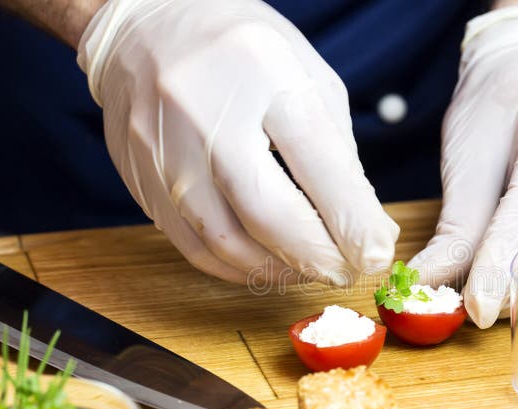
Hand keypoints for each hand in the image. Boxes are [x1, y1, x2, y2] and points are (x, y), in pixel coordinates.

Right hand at [78, 0, 398, 284]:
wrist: (142, 23)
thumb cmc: (240, 49)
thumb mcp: (306, 74)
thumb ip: (335, 149)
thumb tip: (361, 227)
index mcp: (263, 73)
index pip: (319, 164)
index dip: (353, 223)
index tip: (376, 256)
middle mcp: (205, 111)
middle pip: (268, 214)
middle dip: (317, 258)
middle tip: (346, 274)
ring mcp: (164, 149)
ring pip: (227, 242)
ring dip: (279, 270)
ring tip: (309, 269)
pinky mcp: (141, 179)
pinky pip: (193, 246)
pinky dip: (237, 267)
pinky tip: (266, 264)